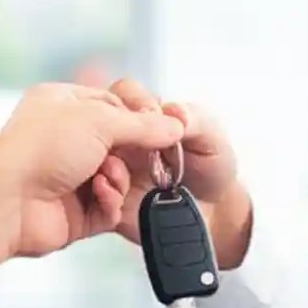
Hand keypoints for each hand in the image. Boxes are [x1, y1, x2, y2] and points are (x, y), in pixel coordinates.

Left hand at [0, 83, 184, 257]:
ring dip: (118, 178)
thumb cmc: (38, 150)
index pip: (113, 105)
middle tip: (148, 157)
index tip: (161, 128)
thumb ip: (142, 125)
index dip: (138, 118)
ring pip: (118, 178)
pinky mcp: (75, 212)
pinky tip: (99, 195)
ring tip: (105, 177)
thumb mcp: (98, 121)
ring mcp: (70, 177)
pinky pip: (109, 207)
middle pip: (120, 145)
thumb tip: (173, 126)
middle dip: (133, 153)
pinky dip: (110, 201)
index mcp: (63, 106)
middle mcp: (65, 140)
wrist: (9, 201)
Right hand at [107, 80, 252, 268]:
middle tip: (125, 149)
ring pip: (92, 159)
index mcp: (147, 118)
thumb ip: (196, 122)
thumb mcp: (212, 139)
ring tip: (117, 175)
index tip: (146, 118)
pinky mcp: (112, 198)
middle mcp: (126, 139)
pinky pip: (96, 195)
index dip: (130, 102)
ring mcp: (115, 168)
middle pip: (99, 123)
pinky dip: (102, 195)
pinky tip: (116, 198)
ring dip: (101, 165)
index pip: (125, 94)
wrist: (214, 213)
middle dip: (106, 134)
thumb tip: (173, 110)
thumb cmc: (212, 168)